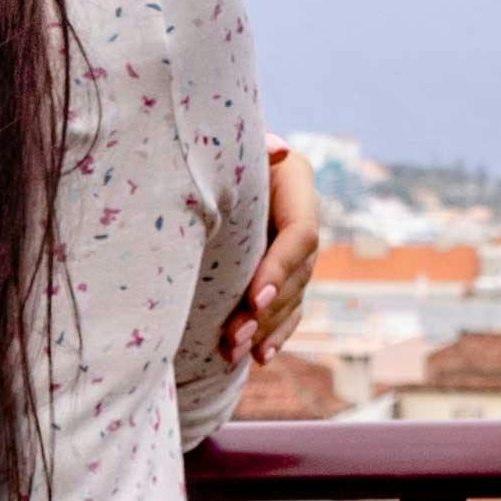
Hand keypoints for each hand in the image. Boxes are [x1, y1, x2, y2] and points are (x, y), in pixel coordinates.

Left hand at [221, 141, 321, 372]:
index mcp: (296, 183)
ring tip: (235, 351)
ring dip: (267, 328)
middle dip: (268, 309)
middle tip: (235, 335)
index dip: (280, 268)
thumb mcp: (226, 143)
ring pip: (292, 296)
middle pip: (297, 273)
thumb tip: (278, 150)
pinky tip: (259, 357)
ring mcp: (294, 248)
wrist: (199, 158)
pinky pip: (287, 308)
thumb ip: (252, 148)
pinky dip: (274, 334)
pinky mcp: (281, 272)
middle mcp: (301, 217)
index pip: (301, 234)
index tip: (253, 298)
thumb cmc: (206, 144)